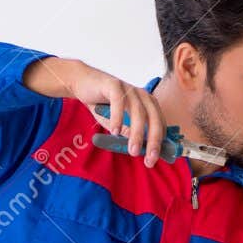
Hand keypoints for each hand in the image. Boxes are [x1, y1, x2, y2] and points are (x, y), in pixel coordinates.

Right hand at [23, 57, 165, 166]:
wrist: (82, 83)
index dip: (159, 142)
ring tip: (132, 150)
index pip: (159, 124)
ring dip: (137, 133)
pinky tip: (114, 132)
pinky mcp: (114, 84)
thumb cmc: (102, 104)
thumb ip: (129, 132)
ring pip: (138, 112)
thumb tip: (140, 148)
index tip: (154, 159)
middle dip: (153, 141)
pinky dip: (118, 118)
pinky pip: (119, 102)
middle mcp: (142, 95)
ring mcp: (129, 88)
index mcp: (147, 103)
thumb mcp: (118, 122)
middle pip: (154, 118)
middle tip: (150, 159)